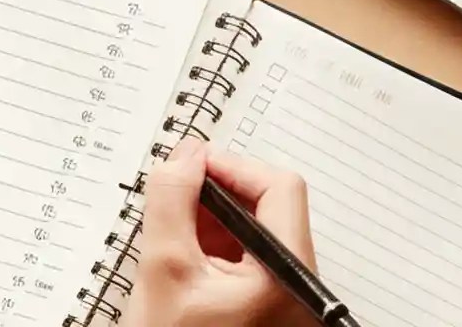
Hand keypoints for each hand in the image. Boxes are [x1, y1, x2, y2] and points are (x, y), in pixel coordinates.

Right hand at [120, 139, 317, 326]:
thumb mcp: (163, 268)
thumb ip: (172, 202)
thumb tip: (185, 156)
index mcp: (286, 279)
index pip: (279, 189)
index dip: (232, 167)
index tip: (192, 166)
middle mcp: (298, 288)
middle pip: (270, 206)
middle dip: (217, 194)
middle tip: (176, 195)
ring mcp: (287, 298)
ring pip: (256, 229)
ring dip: (213, 218)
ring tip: (174, 235)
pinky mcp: (270, 304)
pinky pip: (249, 255)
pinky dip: (215, 244)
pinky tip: (184, 257)